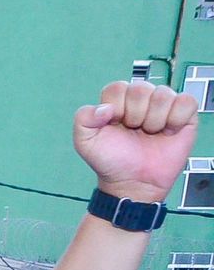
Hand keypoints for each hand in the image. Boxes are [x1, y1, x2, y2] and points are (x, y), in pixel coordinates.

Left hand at [73, 81, 199, 202]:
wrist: (133, 182)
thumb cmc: (111, 162)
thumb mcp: (84, 142)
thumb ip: (83, 118)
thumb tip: (105, 107)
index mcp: (117, 102)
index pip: (117, 87)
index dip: (116, 107)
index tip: (115, 125)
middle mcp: (141, 100)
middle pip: (140, 88)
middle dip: (134, 115)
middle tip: (134, 131)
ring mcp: (163, 105)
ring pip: (163, 94)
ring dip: (155, 120)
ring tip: (150, 133)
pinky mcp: (184, 114)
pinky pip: (186, 102)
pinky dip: (176, 119)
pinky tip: (167, 132)